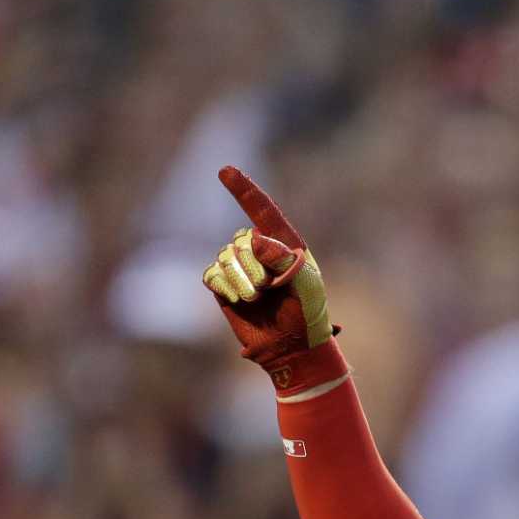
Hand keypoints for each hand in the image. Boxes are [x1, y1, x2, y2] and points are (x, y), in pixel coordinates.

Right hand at [202, 166, 338, 392]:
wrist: (291, 347)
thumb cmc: (306, 314)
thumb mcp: (307, 284)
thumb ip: (284, 258)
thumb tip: (254, 239)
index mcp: (285, 243)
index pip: (262, 210)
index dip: (244, 189)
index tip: (225, 170)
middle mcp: (260, 250)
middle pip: (240, 240)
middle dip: (252, 265)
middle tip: (269, 288)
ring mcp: (240, 267)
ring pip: (224, 257)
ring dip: (241, 280)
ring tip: (258, 298)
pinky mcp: (224, 286)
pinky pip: (212, 275)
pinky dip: (226, 287)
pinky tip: (241, 300)